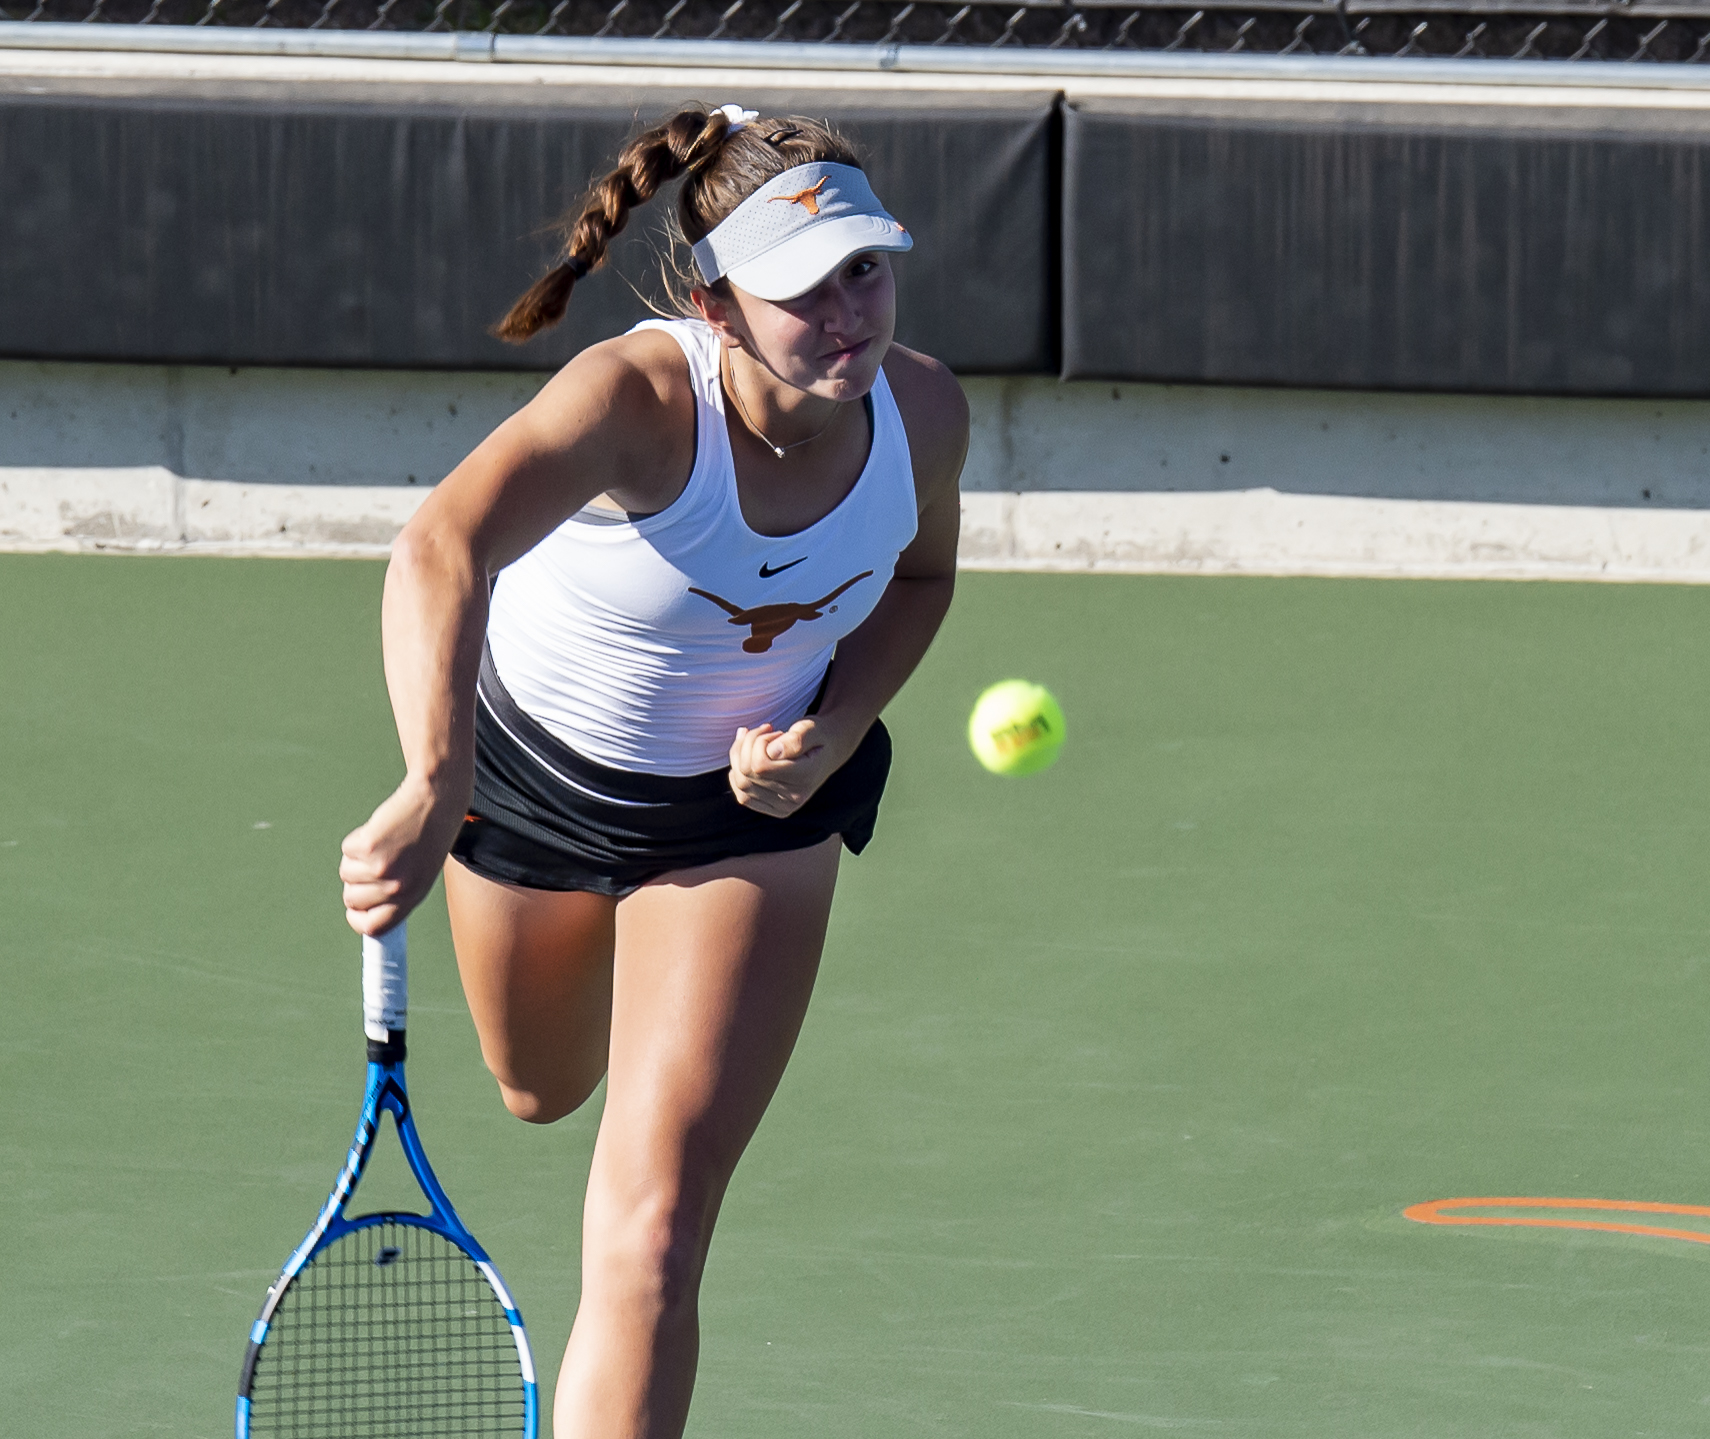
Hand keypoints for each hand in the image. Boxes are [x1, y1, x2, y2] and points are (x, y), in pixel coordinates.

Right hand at [339, 775, 466, 935]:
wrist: (436, 802)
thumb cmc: (430, 837)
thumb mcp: (421, 873)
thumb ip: (397, 893)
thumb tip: (366, 909)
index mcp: (412, 898)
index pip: (374, 927)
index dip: (358, 920)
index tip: (354, 911)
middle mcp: (397, 888)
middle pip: (351, 899)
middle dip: (355, 882)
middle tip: (374, 862)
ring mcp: (381, 868)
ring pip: (345, 873)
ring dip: (356, 859)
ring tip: (383, 844)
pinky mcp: (368, 847)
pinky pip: (347, 850)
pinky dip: (356, 840)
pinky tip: (380, 830)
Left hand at [727, 716, 854, 817]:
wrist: (828, 751)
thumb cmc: (817, 736)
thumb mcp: (811, 728)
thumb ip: (795, 739)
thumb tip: (772, 752)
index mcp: (805, 778)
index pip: (760, 765)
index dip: (758, 742)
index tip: (773, 730)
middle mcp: (795, 798)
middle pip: (747, 772)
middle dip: (749, 745)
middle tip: (765, 732)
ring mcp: (784, 807)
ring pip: (741, 782)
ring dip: (741, 756)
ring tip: (757, 742)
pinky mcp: (775, 809)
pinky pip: (743, 796)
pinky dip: (738, 774)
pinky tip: (747, 758)